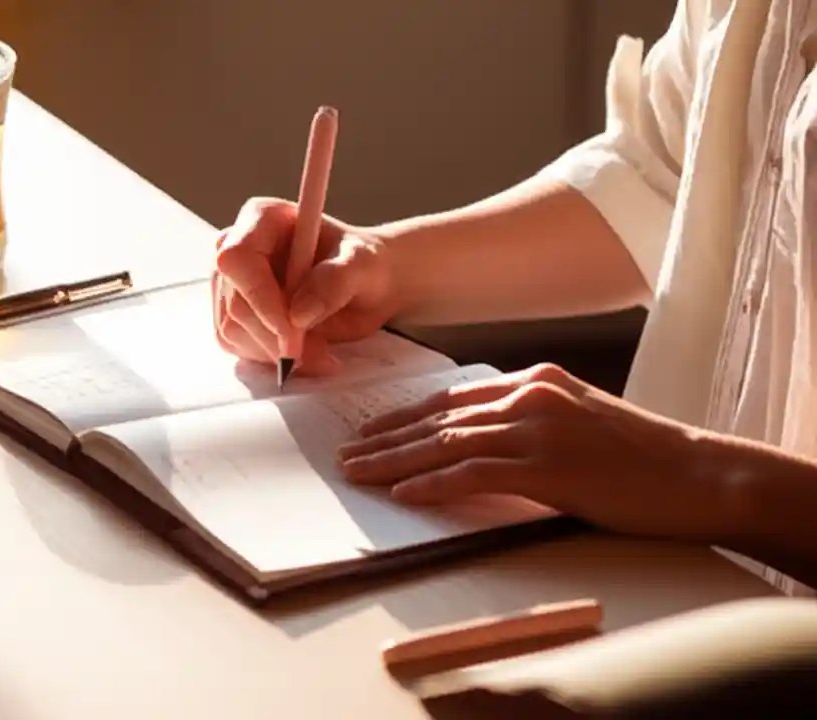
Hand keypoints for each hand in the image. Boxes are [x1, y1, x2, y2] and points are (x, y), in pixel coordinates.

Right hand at [212, 197, 398, 374]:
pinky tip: (302, 354)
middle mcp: (236, 246)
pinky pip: (236, 345)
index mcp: (262, 219)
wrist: (365, 288)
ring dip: (275, 352)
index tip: (294, 334)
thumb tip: (298, 315)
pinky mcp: (232, 314)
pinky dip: (269, 358)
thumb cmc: (363, 266)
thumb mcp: (361, 266)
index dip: (261, 299)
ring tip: (320, 353)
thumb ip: (334, 281)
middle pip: (235, 302)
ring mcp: (230, 283)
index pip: (237, 260)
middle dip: (275, 336)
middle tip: (319, 353)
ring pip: (232, 329)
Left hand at [337, 363, 737, 541]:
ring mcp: (536, 429)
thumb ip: (527, 420)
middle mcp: (527, 395)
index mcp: (533, 380)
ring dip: (394, 461)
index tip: (369, 431)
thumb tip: (476, 440)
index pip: (450, 398)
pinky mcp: (546, 466)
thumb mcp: (577, 419)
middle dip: (385, 438)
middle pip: (437, 418)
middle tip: (345, 454)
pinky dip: (432, 484)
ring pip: (445, 443)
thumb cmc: (639, 455)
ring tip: (357, 474)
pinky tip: (402, 494)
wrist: (698, 474)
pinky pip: (472, 473)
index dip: (403, 416)